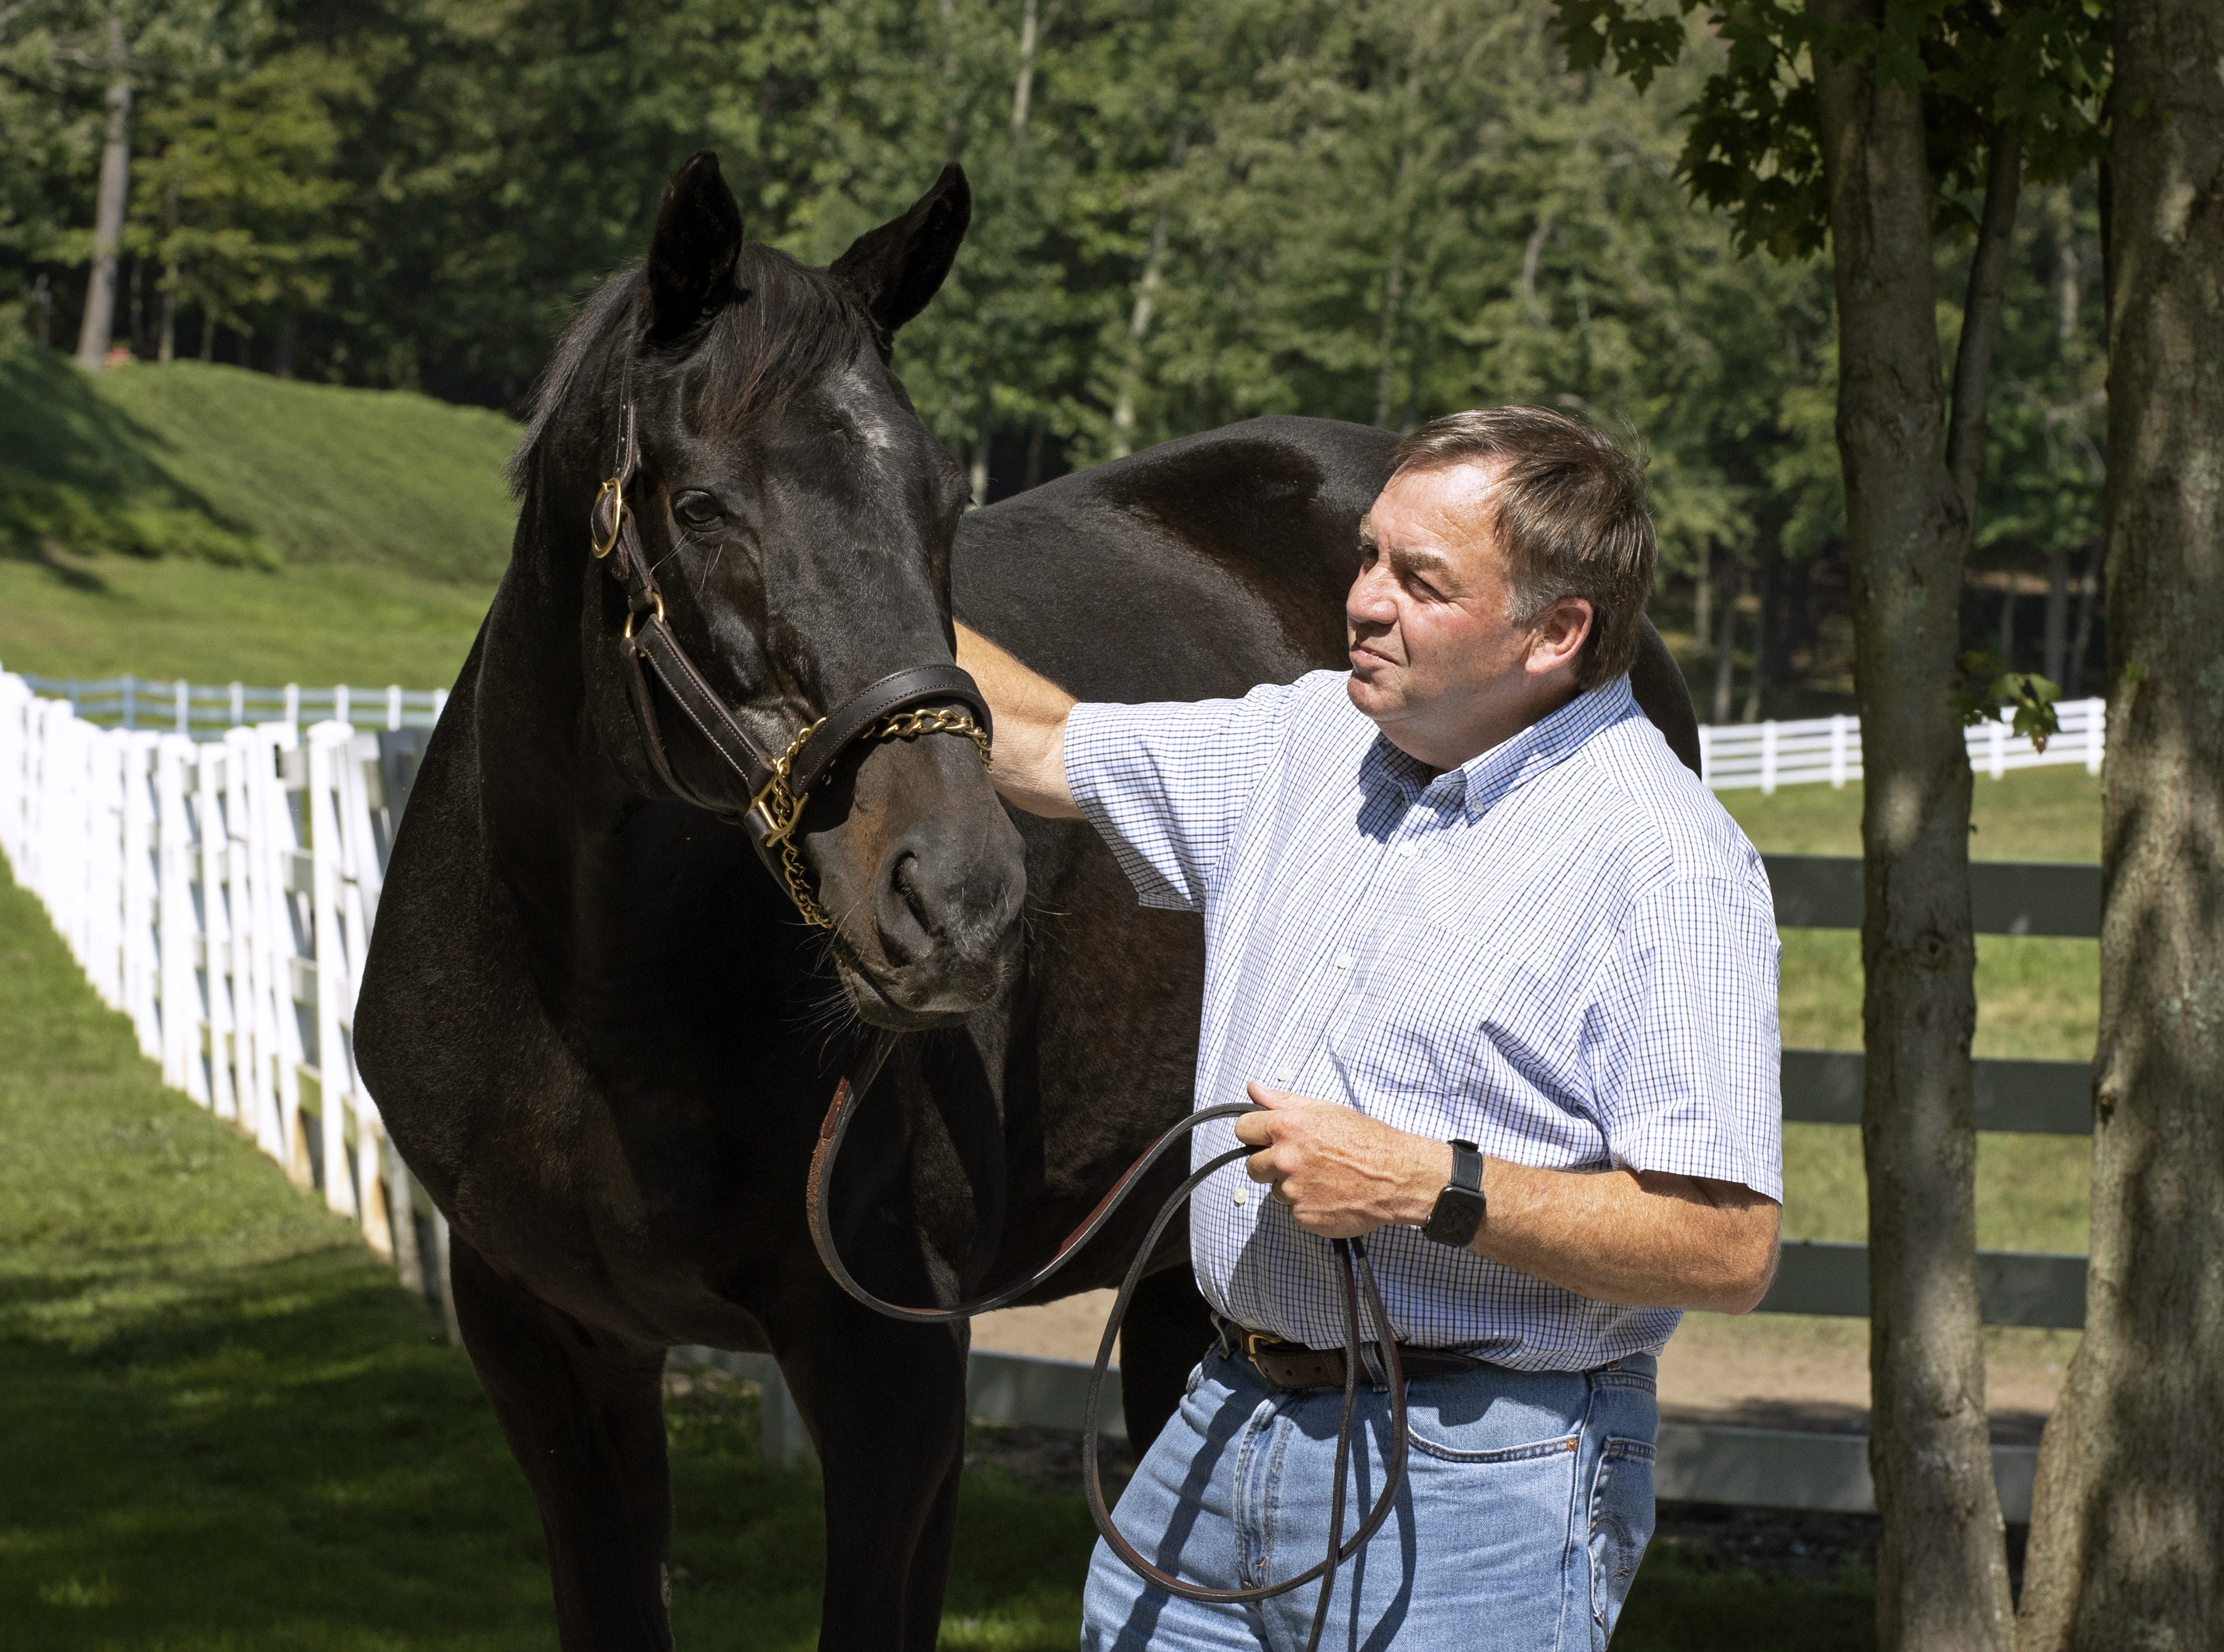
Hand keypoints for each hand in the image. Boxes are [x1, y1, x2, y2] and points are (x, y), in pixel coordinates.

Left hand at [1232, 1082, 1451, 1238]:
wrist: (1397, 1177)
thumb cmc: (1366, 1141)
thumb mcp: (1325, 1110)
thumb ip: (1282, 1101)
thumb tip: (1253, 1088)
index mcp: (1287, 1127)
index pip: (1243, 1129)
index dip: (1255, 1133)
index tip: (1266, 1138)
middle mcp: (1285, 1159)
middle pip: (1252, 1166)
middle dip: (1270, 1164)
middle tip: (1301, 1161)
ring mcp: (1293, 1191)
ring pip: (1276, 1190)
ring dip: (1292, 1186)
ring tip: (1324, 1178)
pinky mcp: (1303, 1217)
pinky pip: (1294, 1211)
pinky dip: (1308, 1205)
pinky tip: (1330, 1195)